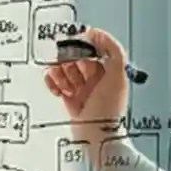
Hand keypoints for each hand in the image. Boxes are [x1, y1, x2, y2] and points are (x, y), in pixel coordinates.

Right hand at [43, 27, 129, 147]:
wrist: (96, 137)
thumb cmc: (108, 109)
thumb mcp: (117, 75)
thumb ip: (112, 49)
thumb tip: (96, 32)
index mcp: (107, 69)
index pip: (92, 48)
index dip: (82, 45)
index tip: (75, 45)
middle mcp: (94, 77)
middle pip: (75, 57)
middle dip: (69, 61)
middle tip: (70, 70)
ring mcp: (80, 87)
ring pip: (63, 68)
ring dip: (60, 74)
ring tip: (66, 86)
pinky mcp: (68, 97)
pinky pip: (55, 82)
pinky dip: (52, 83)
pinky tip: (57, 90)